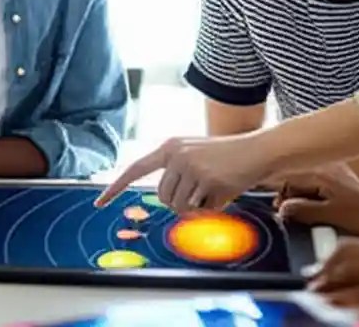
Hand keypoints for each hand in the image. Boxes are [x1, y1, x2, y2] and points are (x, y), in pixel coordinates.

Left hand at [94, 134, 273, 211]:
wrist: (259, 150)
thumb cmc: (228, 158)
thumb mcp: (197, 159)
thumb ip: (178, 177)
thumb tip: (166, 205)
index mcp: (170, 147)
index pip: (136, 169)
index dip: (117, 187)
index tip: (100, 202)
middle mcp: (176, 154)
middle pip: (163, 198)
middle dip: (181, 203)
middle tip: (202, 193)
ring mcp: (191, 167)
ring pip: (179, 207)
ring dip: (197, 207)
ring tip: (214, 189)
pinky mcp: (206, 180)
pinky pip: (200, 210)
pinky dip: (212, 208)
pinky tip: (224, 191)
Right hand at [276, 164, 358, 236]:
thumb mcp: (328, 216)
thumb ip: (301, 210)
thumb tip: (281, 209)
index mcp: (321, 171)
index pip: (287, 177)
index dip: (278, 195)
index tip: (277, 210)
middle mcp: (326, 167)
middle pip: (293, 179)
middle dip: (288, 198)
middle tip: (289, 217)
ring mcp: (332, 173)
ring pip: (303, 184)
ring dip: (300, 200)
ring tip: (305, 217)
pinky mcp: (338, 183)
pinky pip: (314, 188)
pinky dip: (311, 200)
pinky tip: (317, 214)